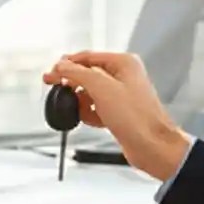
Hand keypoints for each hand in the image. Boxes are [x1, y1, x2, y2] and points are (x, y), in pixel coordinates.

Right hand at [43, 52, 190, 180]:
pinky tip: (89, 119)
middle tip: (55, 89)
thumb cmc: (137, 118)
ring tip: (76, 108)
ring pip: (91, 92)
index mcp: (123, 63)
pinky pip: (96, 108)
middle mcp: (124, 76)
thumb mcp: (101, 89)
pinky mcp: (119, 113)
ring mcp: (122, 95)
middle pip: (88, 74)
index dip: (66, 64)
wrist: (152, 146)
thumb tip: (62, 66)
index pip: (87, 57)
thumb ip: (78, 74)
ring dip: (80, 101)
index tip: (51, 74)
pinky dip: (89, 114)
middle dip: (72, 83)